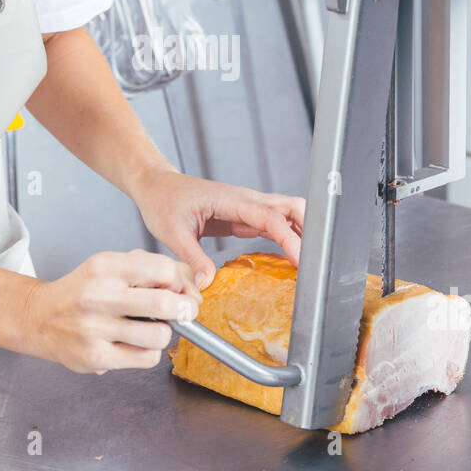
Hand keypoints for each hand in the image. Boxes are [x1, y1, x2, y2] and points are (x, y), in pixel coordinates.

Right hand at [23, 249, 201, 373]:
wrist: (39, 317)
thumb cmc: (83, 291)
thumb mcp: (111, 266)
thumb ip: (150, 268)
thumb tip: (190, 284)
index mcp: (106, 266)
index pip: (163, 270)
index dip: (182, 282)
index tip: (182, 290)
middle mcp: (99, 295)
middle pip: (165, 304)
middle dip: (184, 310)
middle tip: (183, 313)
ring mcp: (95, 329)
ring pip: (160, 336)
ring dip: (164, 333)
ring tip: (150, 328)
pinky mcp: (95, 357)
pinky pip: (145, 358)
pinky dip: (148, 352)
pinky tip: (134, 343)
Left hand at [131, 167, 304, 288]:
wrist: (155, 186)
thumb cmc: (162, 200)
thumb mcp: (172, 232)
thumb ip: (192, 258)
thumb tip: (207, 284)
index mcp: (231, 200)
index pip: (271, 218)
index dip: (290, 239)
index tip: (301, 259)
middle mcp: (244, 200)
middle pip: (291, 208)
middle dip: (309, 229)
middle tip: (314, 260)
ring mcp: (246, 207)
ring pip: (286, 214)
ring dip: (300, 233)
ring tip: (307, 261)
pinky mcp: (242, 217)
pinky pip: (272, 225)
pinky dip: (285, 238)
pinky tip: (288, 256)